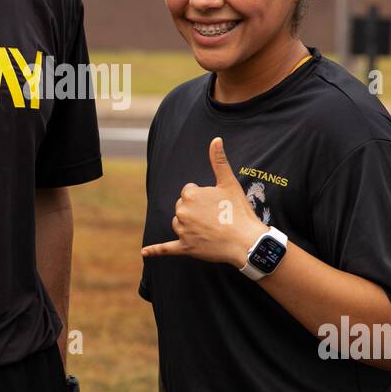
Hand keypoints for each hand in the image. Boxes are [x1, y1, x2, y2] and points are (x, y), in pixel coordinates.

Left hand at [141, 137, 266, 267]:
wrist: (247, 241)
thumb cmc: (239, 210)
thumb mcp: (229, 182)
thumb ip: (218, 160)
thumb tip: (216, 139)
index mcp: (190, 194)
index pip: (189, 192)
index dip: (203, 197)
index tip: (217, 204)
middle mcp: (182, 211)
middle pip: (182, 207)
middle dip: (195, 211)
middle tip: (216, 217)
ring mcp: (183, 230)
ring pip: (179, 224)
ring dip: (189, 226)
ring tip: (211, 229)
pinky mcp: (185, 247)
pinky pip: (166, 248)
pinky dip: (155, 250)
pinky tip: (143, 252)